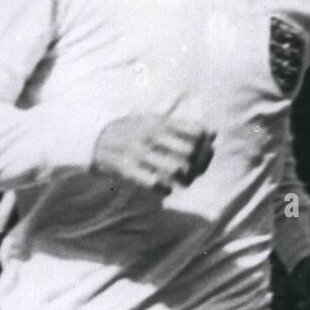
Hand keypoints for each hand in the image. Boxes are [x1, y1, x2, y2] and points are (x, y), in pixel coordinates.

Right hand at [92, 113, 214, 196]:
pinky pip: (155, 183)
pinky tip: (165, 189)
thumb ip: (181, 126)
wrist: (96, 139)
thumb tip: (213, 133)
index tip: (204, 151)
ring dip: (184, 178)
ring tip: (182, 181)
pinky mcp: (128, 169)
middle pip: (190, 152)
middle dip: (197, 163)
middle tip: (195, 170)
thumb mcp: (153, 120)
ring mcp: (139, 153)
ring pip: (176, 169)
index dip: (205, 144)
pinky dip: (164, 190)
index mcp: (159, 122)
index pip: (196, 132)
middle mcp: (151, 136)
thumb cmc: (131, 130)